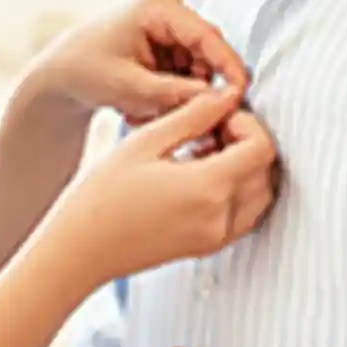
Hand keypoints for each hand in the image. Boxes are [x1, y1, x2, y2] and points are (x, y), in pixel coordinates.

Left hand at [30, 0, 247, 124]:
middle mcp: (168, 8)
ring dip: (178, 93)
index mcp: (158, 7)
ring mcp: (168, 23)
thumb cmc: (86, 73)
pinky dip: (170, 91)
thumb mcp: (130, 88)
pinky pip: (185, 70)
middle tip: (168, 115)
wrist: (60, 73)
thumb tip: (219, 98)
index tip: (240, 97)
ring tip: (143, 111)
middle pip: (205, 52)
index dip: (228, 67)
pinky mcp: (166, 40)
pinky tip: (142, 104)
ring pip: (197, 66)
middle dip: (195, 87)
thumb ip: (175, 93)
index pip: (207, 36)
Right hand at [44, 87, 276, 287]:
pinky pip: (243, 215)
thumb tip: (224, 97)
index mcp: (208, 188)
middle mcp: (219, 218)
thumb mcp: (146, 142)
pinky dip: (236, 190)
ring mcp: (215, 237)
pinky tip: (199, 174)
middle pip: (265, 170)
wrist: (80, 248)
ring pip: (259, 194)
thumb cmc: (101, 196)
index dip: (247, 123)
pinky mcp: (206, 247)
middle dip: (247, 141)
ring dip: (245, 166)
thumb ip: (192, 116)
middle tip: (212, 127)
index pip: (261, 147)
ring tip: (205, 149)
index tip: (219, 116)